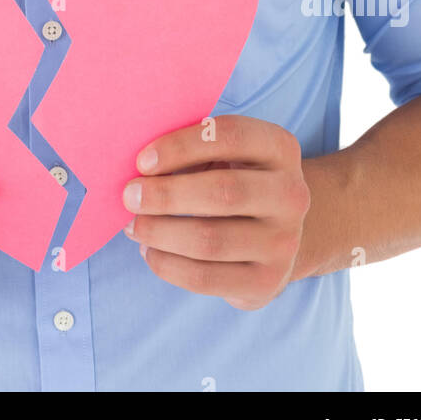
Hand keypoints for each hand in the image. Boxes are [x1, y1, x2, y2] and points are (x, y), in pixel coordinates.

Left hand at [122, 114, 310, 308]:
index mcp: (280, 148)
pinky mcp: (266, 282)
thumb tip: (138, 168)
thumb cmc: (235, 179)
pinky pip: (206, 277)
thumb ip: (192, 151)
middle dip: (167, 194)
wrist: (277, 234)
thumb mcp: (226, 155)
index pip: (231, 137)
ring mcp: (283, 242)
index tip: (142, 161)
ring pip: (211, 240)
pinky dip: (168, 265)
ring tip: (134, 225)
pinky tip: (149, 251)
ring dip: (161, 232)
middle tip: (129, 196)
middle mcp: (291, 194)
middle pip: (224, 192)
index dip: (182, 146)